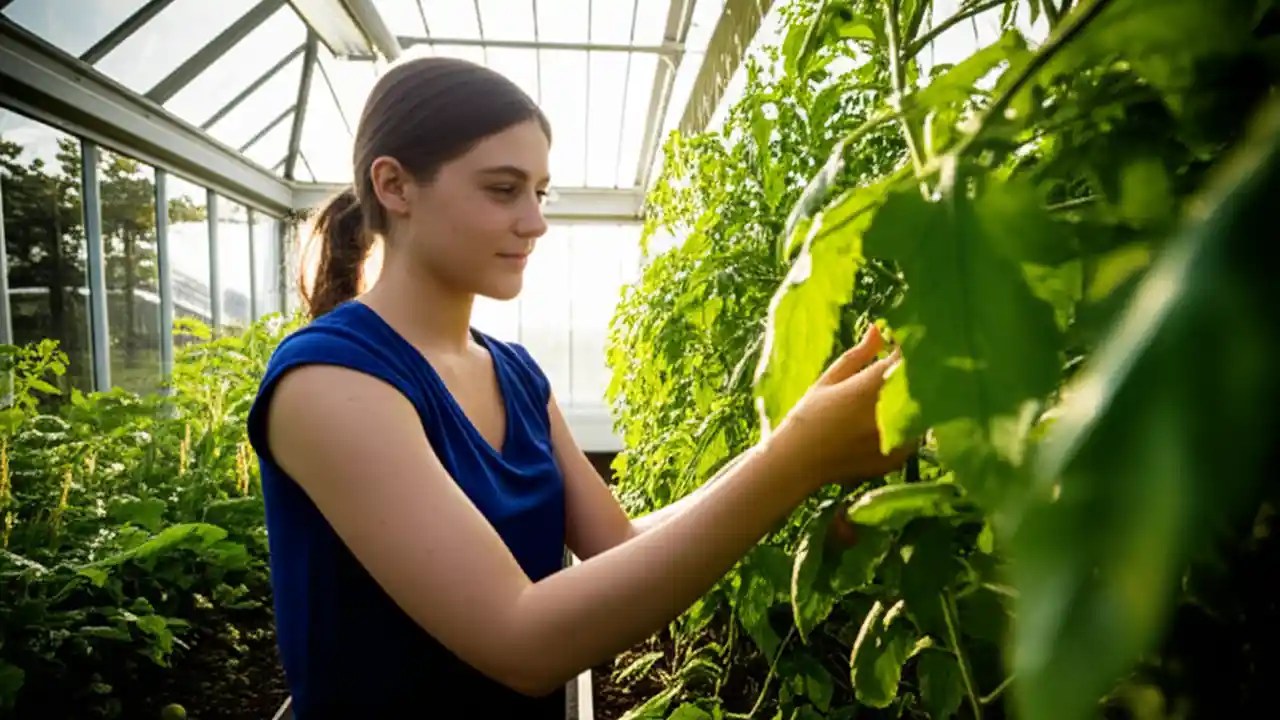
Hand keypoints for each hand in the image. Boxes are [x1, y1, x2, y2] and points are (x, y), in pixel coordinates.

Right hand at [767, 325, 914, 487]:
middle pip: (923, 385)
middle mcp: (892, 411)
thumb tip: (879, 328)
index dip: (907, 351)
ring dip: (911, 403)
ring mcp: (899, 437)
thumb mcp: (830, 379)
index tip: (899, 347)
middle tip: (893, 377)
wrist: (800, 462)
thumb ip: (860, 354)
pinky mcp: (901, 457)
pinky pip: (914, 436)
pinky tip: (879, 430)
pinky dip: (904, 428)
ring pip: (922, 411)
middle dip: (913, 377)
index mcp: (874, 385)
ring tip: (881, 407)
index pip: (908, 359)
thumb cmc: (809, 414)